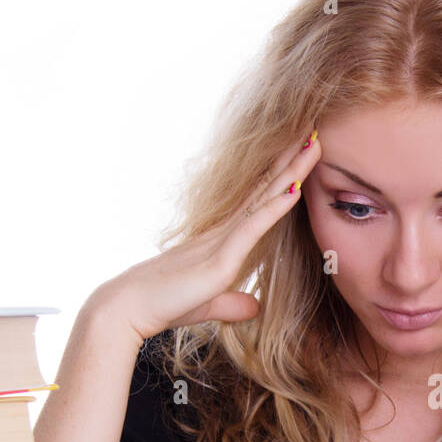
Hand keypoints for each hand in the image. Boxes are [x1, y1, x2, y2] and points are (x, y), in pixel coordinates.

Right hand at [94, 128, 321, 345]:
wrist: (128, 309)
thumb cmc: (163, 304)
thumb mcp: (208, 304)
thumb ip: (232, 303)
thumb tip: (254, 306)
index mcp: (221, 239)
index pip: (257, 202)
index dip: (280, 179)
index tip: (301, 156)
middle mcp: (222, 232)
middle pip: (263, 190)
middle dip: (290, 162)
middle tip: (312, 132)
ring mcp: (222, 242)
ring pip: (263, 199)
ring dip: (290, 172)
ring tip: (311, 143)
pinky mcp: (220, 260)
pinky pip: (252, 226)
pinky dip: (274, 207)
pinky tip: (293, 189)